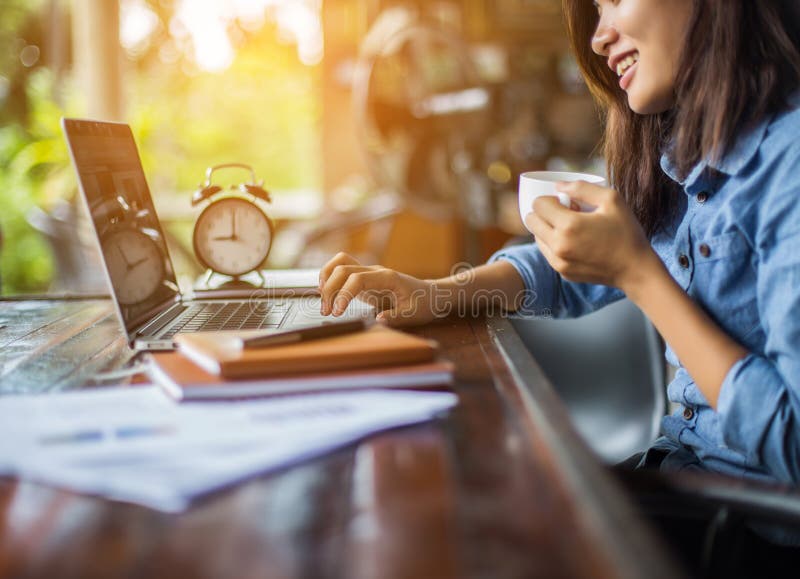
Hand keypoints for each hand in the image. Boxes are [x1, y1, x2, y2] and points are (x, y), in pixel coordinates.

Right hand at [318, 252, 438, 326]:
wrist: (430, 294)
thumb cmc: (423, 303)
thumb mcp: (414, 314)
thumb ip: (397, 316)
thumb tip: (378, 320)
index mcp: (387, 278)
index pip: (357, 278)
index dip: (343, 294)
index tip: (337, 313)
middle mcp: (375, 271)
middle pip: (343, 268)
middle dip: (330, 289)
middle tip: (327, 312)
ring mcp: (368, 272)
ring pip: (340, 263)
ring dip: (327, 279)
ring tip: (324, 302)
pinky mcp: (364, 278)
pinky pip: (342, 268)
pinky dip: (330, 277)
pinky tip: (328, 294)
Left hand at [524, 181, 655, 291]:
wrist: (635, 269)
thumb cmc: (626, 232)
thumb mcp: (611, 200)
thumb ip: (582, 188)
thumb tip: (558, 186)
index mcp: (569, 225)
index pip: (538, 204)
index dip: (550, 198)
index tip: (566, 202)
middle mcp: (558, 245)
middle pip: (531, 221)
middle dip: (544, 212)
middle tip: (566, 213)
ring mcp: (558, 261)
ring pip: (536, 237)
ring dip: (548, 229)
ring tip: (573, 228)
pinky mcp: (562, 272)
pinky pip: (547, 252)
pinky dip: (555, 244)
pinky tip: (576, 242)